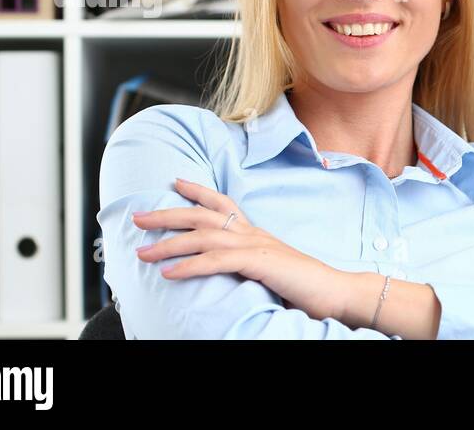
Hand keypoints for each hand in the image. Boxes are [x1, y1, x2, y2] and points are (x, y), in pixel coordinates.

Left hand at [131, 178, 349, 320]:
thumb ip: (250, 265)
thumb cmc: (306, 287)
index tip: (175, 181)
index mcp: (257, 233)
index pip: (224, 203)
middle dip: (167, 214)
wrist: (336, 292)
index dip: (198, 190)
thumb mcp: (271, 270)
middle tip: (138, 217)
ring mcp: (256, 245)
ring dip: (169, 243)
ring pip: (203, 236)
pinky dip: (189, 265)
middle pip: (203, 215)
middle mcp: (253, 233)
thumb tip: (229, 271)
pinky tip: (169, 272)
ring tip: (142, 251)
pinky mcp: (259, 262)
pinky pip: (216, 261)